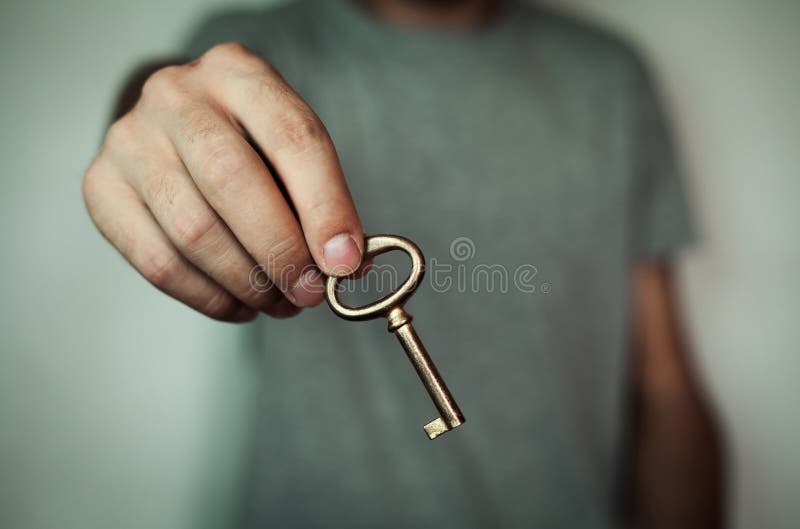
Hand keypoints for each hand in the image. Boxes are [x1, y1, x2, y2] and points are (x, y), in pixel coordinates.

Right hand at [83, 43, 363, 320]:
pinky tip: (240, 304)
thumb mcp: (291, 150)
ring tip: (280, 302)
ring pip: (193, 231)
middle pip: (231, 181)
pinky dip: (209, 298)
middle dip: (281, 252)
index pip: (292, 137)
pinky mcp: (100, 186)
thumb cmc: (248, 144)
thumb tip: (346, 265)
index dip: (325, 207)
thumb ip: (322, 199)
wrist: (176, 130)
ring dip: (247, 284)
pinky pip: (158, 262)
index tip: (344, 262)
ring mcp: (130, 138)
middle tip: (310, 293)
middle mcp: (176, 95)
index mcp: (238, 72)